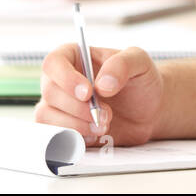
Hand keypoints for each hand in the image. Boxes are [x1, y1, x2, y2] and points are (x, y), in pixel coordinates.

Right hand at [35, 44, 163, 145]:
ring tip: (103, 127)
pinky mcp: (65, 128)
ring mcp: (60, 105)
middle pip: (50, 92)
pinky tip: (96, 135)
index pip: (53, 62)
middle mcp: (62, 80)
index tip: (88, 93)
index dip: (66, 78)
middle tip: (107, 114)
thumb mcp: (139, 61)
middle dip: (79, 108)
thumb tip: (101, 85)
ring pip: (46, 116)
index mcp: (74, 57)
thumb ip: (121, 65)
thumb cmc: (141, 79)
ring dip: (75, 125)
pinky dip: (74, 138)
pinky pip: (53, 135)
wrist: (149, 110)